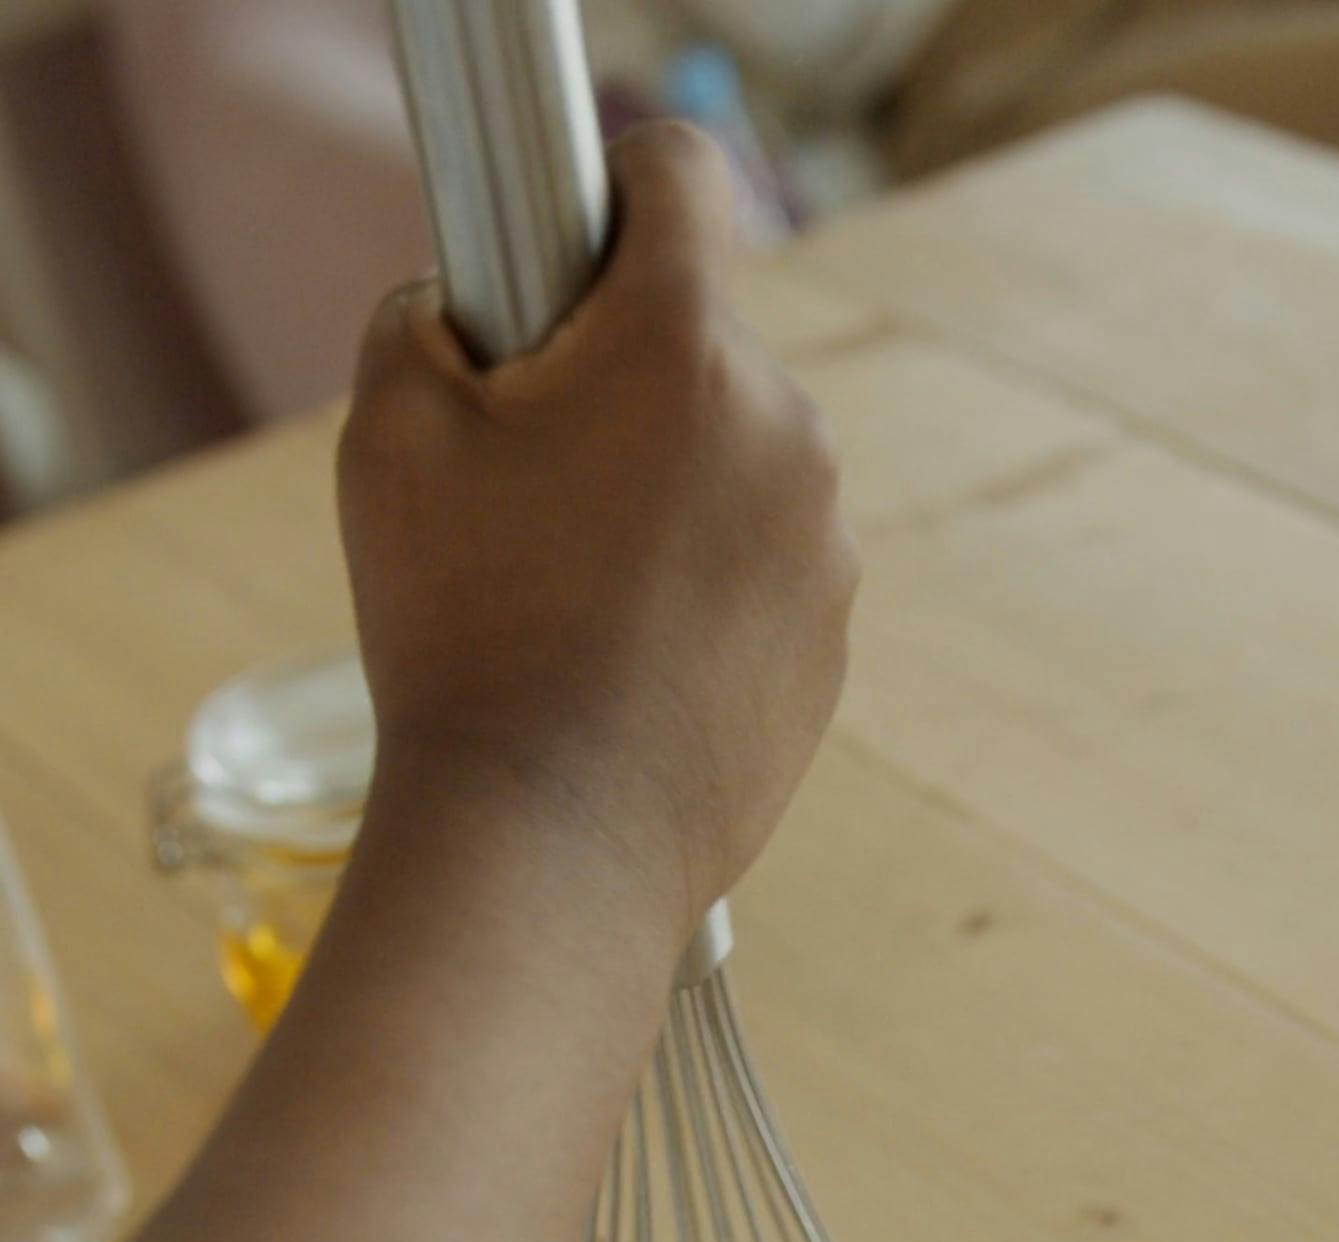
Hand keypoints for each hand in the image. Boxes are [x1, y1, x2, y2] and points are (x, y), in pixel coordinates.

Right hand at [338, 122, 856, 959]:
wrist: (548, 851)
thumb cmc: (461, 635)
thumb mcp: (390, 428)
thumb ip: (426, 312)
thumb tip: (468, 309)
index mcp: (685, 348)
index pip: (679, 174)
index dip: (607, 191)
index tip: (559, 259)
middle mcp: (785, 430)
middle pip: (698, 338)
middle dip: (619, 377)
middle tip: (528, 478)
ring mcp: (822, 546)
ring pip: (731, 459)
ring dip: (663, 488)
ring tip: (570, 588)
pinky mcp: (829, 642)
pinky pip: (757, 565)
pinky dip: (699, 585)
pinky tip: (620, 655)